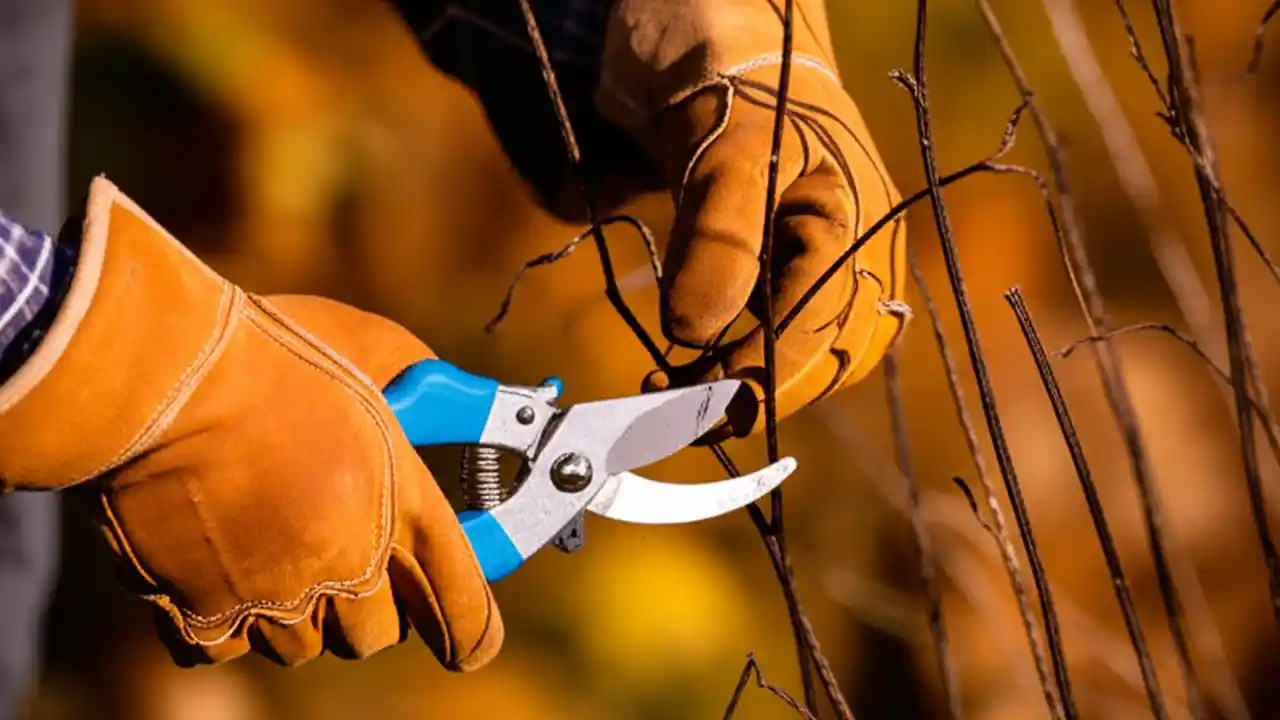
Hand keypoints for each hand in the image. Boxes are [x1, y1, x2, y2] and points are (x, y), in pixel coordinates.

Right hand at [0, 177, 500, 669]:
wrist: (155, 373)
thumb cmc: (267, 353)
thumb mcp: (375, 349)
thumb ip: (436, 388)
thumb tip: (476, 409)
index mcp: (406, 508)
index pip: (465, 612)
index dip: (472, 629)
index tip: (470, 634)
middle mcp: (350, 565)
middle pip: (377, 634)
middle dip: (371, 603)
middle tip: (345, 549)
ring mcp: (276, 598)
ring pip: (303, 645)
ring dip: (297, 607)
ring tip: (271, 537)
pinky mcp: (201, 615)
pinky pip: (227, 649)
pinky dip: (228, 619)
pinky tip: (220, 564)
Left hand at [597, 0, 908, 439]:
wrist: (709, 30)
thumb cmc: (727, 74)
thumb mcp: (724, 149)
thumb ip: (719, 241)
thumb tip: (694, 336)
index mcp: (858, 220)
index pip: (823, 328)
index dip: (762, 377)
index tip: (698, 405)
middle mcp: (852, 249)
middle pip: (825, 356)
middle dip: (755, 391)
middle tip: (675, 407)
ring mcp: (819, 259)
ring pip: (804, 354)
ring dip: (745, 383)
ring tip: (675, 391)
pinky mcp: (779, 264)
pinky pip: (776, 331)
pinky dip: (735, 356)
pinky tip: (693, 361)